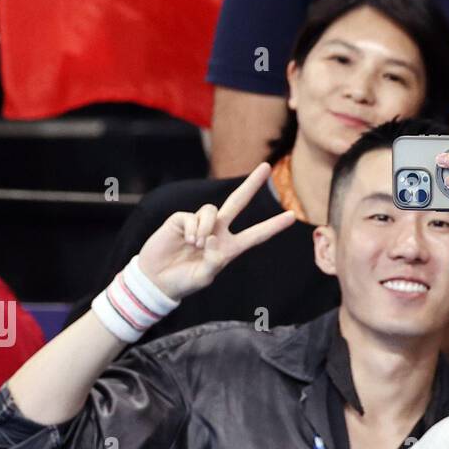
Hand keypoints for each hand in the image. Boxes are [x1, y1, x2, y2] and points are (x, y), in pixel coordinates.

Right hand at [136, 163, 295, 299]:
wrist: (156, 280)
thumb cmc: (183, 281)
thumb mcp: (203, 277)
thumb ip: (213, 261)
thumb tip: (211, 237)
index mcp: (229, 247)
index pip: (256, 235)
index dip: (273, 226)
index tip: (292, 216)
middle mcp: (218, 231)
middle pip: (238, 202)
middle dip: (252, 184)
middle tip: (266, 166)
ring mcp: (201, 223)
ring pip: (212, 210)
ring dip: (206, 227)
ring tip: (195, 244)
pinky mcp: (182, 219)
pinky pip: (194, 216)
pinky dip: (194, 228)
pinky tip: (188, 240)